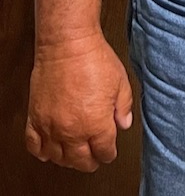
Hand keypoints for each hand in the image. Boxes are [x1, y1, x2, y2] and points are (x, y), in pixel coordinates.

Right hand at [26, 33, 132, 171]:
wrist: (67, 46)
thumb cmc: (95, 60)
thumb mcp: (121, 83)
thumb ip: (123, 107)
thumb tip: (124, 123)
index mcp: (97, 123)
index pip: (104, 150)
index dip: (108, 153)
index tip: (109, 153)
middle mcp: (72, 130)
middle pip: (80, 160)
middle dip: (90, 162)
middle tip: (94, 161)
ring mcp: (51, 126)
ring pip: (57, 157)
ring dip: (67, 160)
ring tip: (74, 157)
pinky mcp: (35, 118)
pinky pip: (33, 145)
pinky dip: (41, 152)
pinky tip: (47, 151)